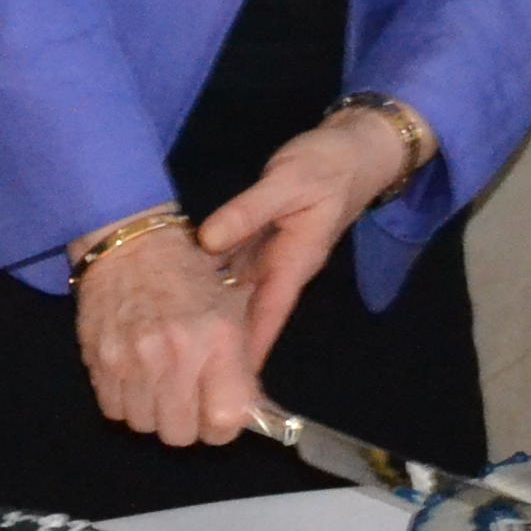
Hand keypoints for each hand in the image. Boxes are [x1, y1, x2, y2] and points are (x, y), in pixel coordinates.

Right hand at [75, 216, 262, 445]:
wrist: (130, 246)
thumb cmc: (189, 276)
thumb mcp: (231, 309)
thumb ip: (241, 365)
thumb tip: (246, 415)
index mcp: (219, 337)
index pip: (225, 420)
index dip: (223, 426)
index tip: (219, 414)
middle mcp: (176, 352)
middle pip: (181, 433)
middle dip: (188, 422)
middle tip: (188, 398)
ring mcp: (133, 359)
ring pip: (145, 426)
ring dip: (154, 413)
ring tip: (159, 382)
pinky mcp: (100, 360)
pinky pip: (114, 411)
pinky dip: (126, 402)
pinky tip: (135, 375)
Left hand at [200, 108, 413, 362]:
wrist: (353, 147)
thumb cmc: (327, 165)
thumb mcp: (288, 182)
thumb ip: (247, 210)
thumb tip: (207, 240)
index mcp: (294, 260)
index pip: (267, 315)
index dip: (248, 348)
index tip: (227, 383)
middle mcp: (281, 265)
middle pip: (250, 312)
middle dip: (224, 342)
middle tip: (188, 371)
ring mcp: (271, 252)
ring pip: (237, 291)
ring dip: (212, 314)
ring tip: (177, 341)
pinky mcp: (262, 236)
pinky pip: (233, 264)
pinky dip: (210, 279)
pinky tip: (181, 290)